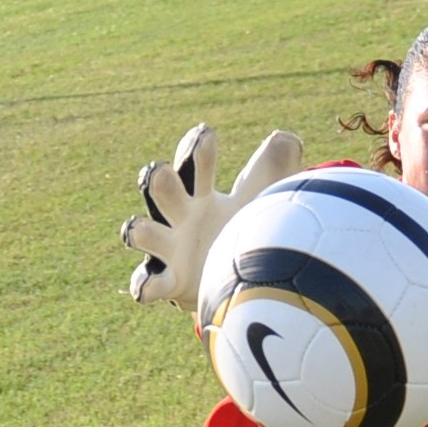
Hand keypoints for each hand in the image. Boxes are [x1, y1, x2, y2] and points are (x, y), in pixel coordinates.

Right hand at [121, 124, 303, 311]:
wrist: (233, 283)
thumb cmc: (242, 233)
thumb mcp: (260, 200)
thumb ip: (274, 170)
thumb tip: (288, 137)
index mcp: (200, 191)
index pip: (193, 160)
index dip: (196, 147)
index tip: (206, 137)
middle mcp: (178, 214)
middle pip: (158, 187)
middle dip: (156, 178)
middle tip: (161, 174)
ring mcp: (168, 248)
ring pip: (141, 232)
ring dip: (139, 230)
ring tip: (141, 230)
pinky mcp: (168, 282)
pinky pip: (146, 283)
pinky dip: (144, 286)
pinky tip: (147, 289)